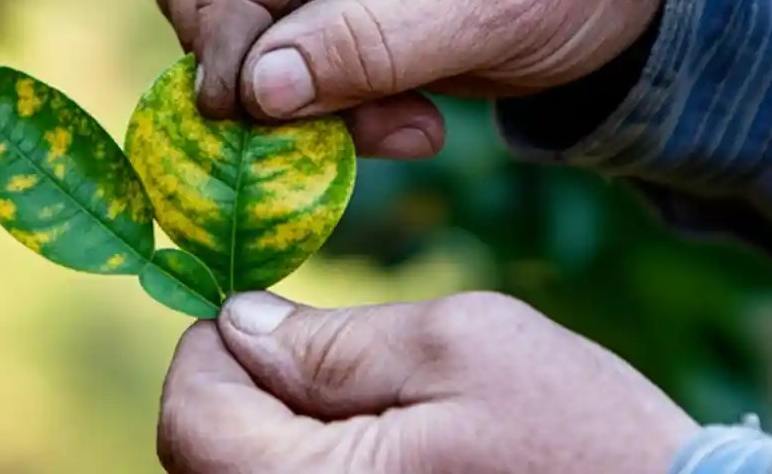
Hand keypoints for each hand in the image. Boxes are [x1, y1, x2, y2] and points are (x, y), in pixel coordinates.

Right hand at [155, 0, 666, 158]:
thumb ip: (374, 44)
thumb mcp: (493, 8)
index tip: (234, 110)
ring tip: (377, 122)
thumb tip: (256, 91)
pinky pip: (259, 22)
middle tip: (297, 127)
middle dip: (244, 45)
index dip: (234, 17)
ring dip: (271, 72)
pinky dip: (298, 83)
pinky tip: (377, 114)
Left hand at [158, 292, 697, 472]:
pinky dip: (315, 458)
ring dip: (282, 426)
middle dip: (248, 386)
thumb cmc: (580, 437)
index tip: (267, 314)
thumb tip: (240, 321)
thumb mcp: (458, 346)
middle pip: (206, 452)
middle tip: (324, 350)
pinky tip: (383, 440)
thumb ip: (332, 338)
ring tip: (371, 397)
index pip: (191, 414)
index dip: (214, 346)